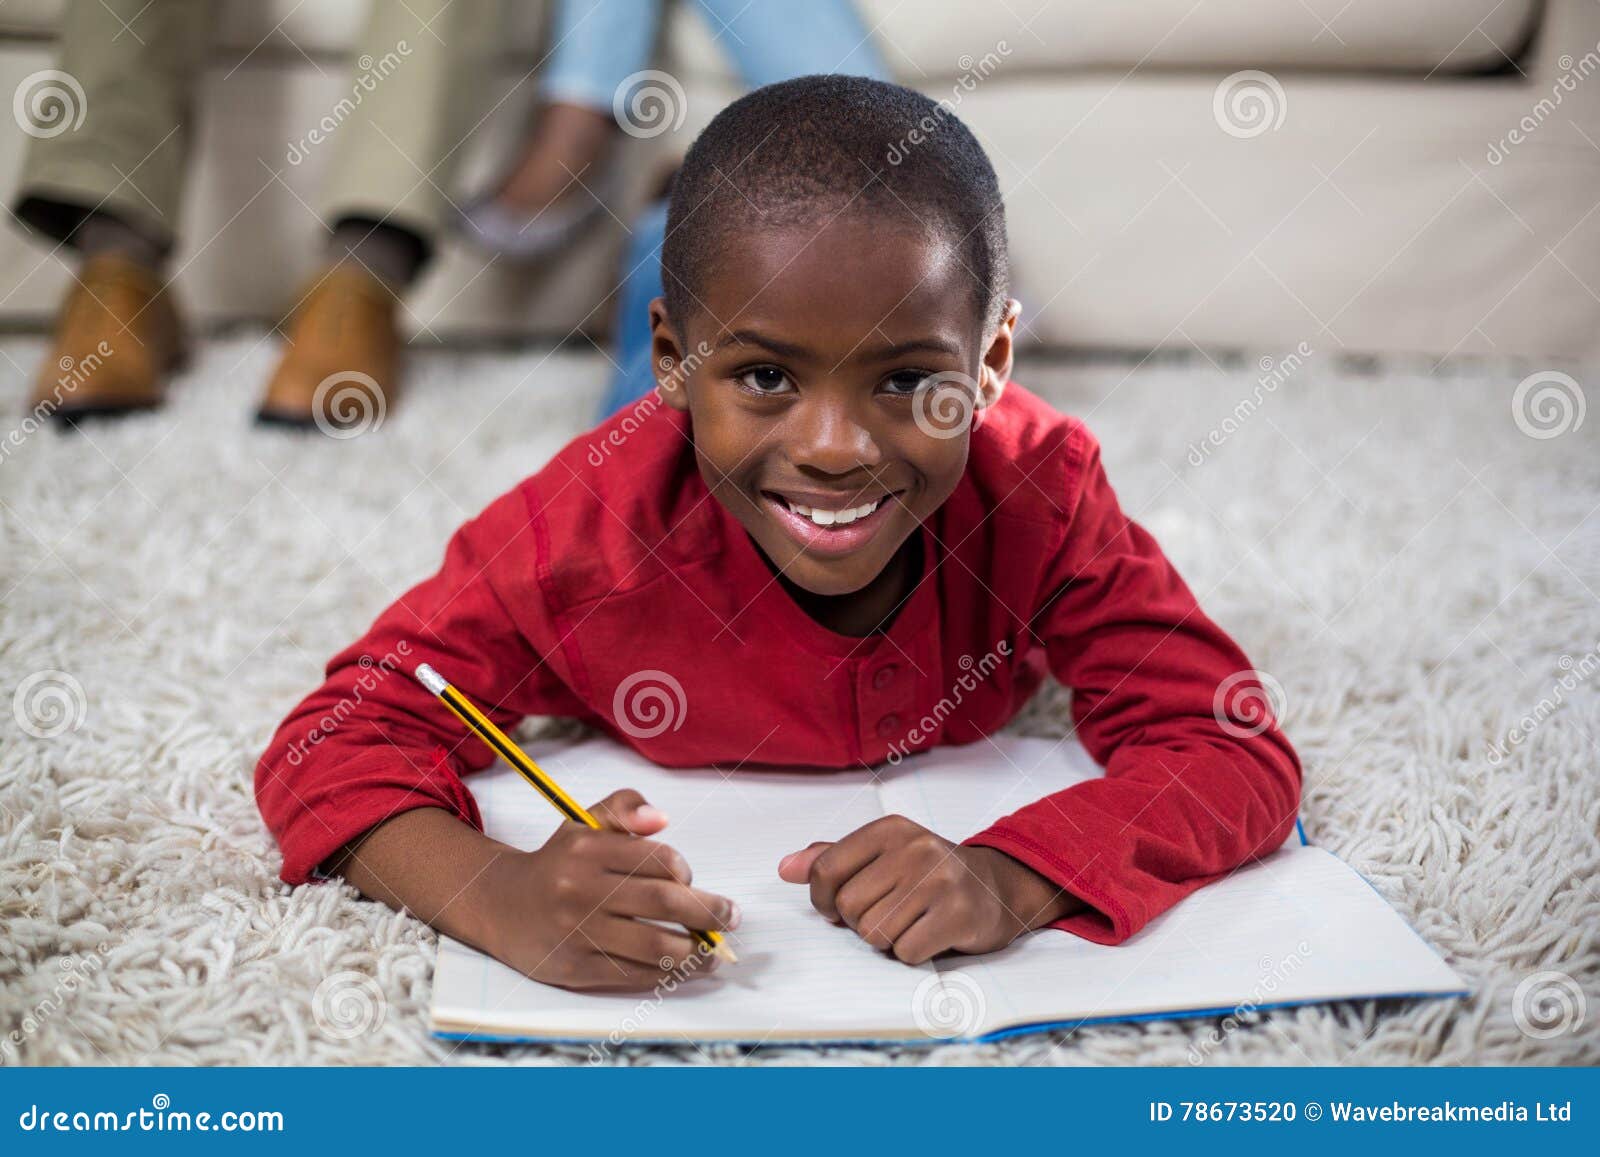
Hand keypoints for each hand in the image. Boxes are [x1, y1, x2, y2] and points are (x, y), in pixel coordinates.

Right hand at [478, 789, 738, 991]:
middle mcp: (581, 890)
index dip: (685, 871)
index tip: (691, 881)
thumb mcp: (584, 821)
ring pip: (655, 947)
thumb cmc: (559, 862)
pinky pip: (633, 975)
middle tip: (731, 917)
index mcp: (588, 849)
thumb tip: (661, 818)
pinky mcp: (576, 969)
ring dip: (696, 952)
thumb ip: (625, 807)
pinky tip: (684, 968)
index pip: (659, 860)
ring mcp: (579, 933)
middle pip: (664, 904)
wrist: (502, 906)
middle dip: (709, 912)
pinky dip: (666, 974)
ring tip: (715, 952)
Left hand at [777, 815, 1080, 963]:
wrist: (998, 887)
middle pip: (848, 908)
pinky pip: (904, 952)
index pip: (826, 869)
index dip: (822, 900)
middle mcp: (915, 848)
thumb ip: (833, 859)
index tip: (837, 908)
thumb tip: (785, 868)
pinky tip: (929, 936)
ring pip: (874, 932)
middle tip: (890, 914)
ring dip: (887, 940)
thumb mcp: (884, 856)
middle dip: (861, 922)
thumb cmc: (930, 875)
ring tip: (912, 922)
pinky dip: (911, 954)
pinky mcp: (958, 914)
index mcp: (890, 829)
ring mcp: (940, 880)